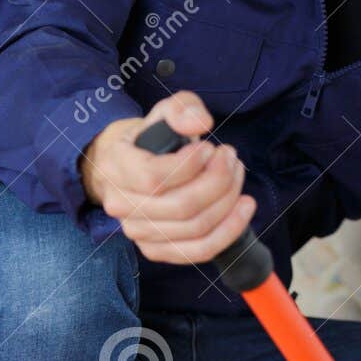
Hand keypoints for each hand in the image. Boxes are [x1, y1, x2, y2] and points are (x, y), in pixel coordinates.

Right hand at [79, 90, 255, 263]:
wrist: (131, 168)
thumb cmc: (151, 140)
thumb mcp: (164, 112)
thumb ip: (182, 109)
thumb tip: (200, 124)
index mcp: (116, 167)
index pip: (154, 177)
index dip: (191, 165)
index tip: (210, 148)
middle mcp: (121, 205)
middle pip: (182, 206)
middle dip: (219, 181)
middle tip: (231, 158)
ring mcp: (137, 232)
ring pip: (195, 228)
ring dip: (228, 201)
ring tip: (237, 175)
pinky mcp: (155, 250)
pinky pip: (198, 251)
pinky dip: (229, 231)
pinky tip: (243, 207)